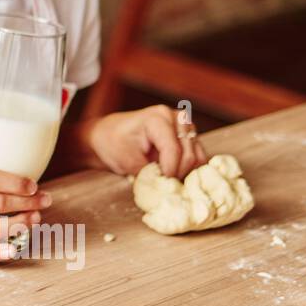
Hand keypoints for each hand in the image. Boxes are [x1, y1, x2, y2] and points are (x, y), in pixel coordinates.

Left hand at [89, 106, 207, 179]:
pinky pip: (199, 156)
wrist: (107, 135)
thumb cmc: (112, 144)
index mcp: (157, 118)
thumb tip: (168, 188)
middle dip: (176, 173)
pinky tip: (173, 174)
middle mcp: (175, 117)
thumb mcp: (126, 161)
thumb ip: (150, 173)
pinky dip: (189, 168)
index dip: (169, 172)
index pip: (173, 150)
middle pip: (188, 154)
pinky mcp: (188, 135)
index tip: (159, 184)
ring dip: (184, 172)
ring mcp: (184, 125)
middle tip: (160, 183)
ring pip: (197, 156)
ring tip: (165, 178)